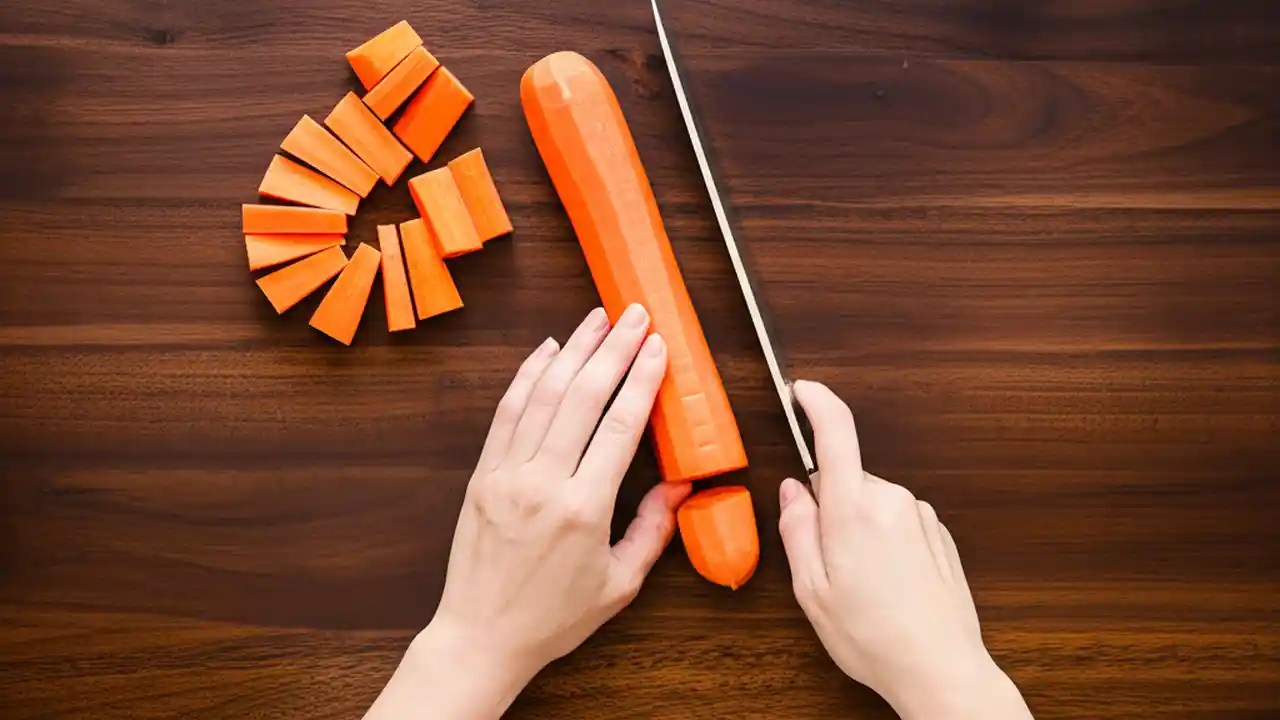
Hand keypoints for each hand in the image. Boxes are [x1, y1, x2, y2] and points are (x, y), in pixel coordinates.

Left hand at [365, 305, 690, 719]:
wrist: (482, 636)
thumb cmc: (554, 617)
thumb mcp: (619, 584)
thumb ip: (653, 530)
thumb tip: (681, 485)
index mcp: (584, 510)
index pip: (620, 425)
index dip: (641, 378)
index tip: (656, 348)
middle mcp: (543, 483)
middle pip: (583, 397)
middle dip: (613, 349)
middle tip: (634, 316)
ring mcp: (507, 475)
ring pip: (543, 395)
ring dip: (572, 351)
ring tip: (596, 319)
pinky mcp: (482, 475)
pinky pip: (507, 413)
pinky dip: (527, 376)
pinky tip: (548, 351)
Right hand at [778, 380, 1031, 719]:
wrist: (941, 670)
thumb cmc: (873, 638)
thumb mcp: (811, 590)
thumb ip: (796, 530)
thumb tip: (793, 490)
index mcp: (853, 511)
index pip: (835, 432)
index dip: (816, 401)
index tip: (801, 389)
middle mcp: (892, 501)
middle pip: (845, 480)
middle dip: (829, 509)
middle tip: (827, 565)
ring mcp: (920, 515)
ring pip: (870, 503)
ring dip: (858, 530)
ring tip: (863, 585)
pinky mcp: (938, 532)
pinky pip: (896, 522)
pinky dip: (884, 543)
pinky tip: (888, 585)